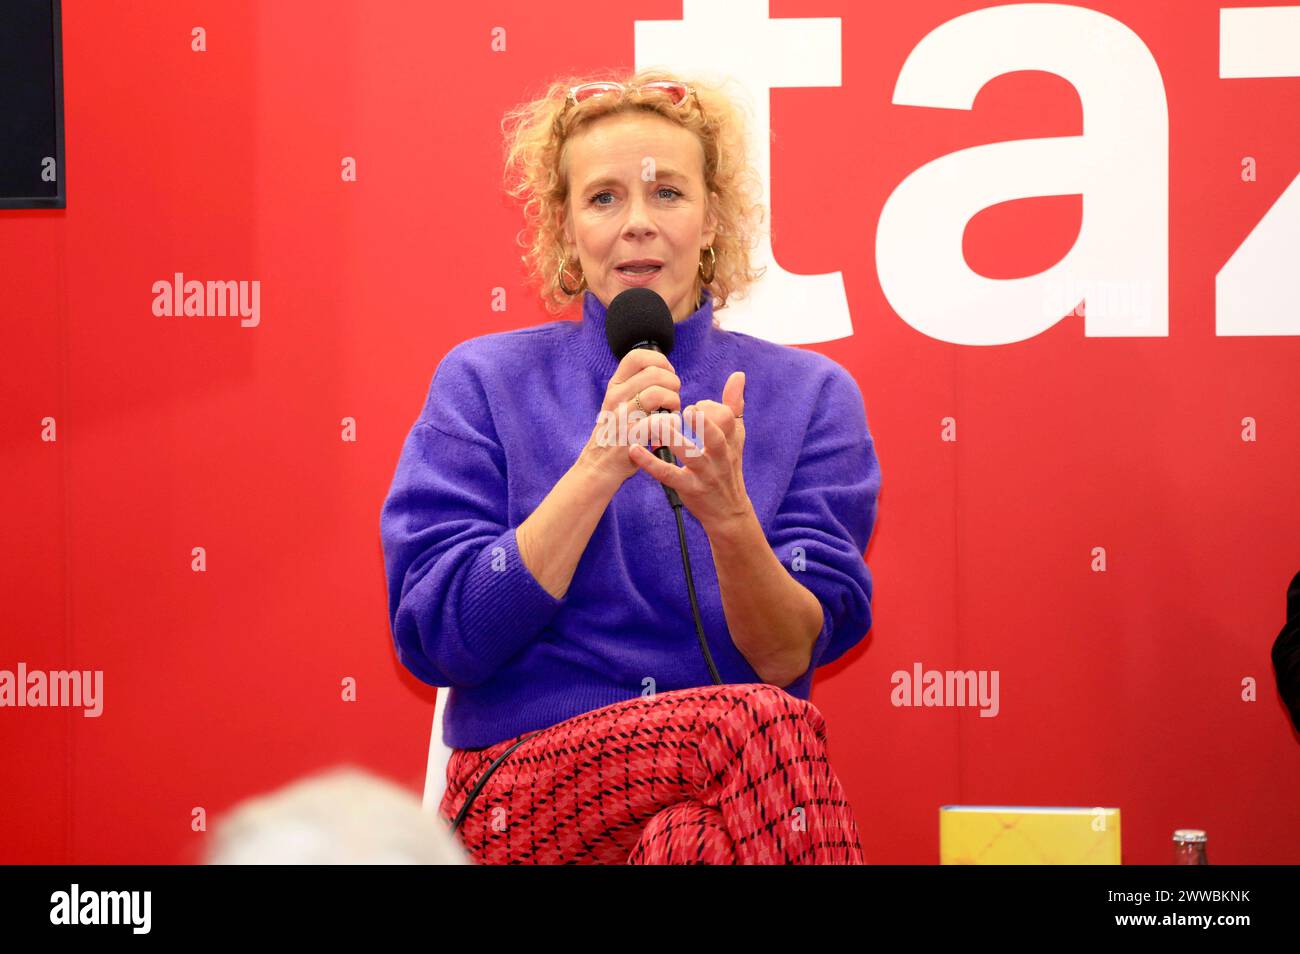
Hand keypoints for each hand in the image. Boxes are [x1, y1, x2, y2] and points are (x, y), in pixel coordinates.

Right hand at [577, 348, 680, 489]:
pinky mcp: (631, 436)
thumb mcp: (619, 404)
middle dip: (673, 384)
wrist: (599, 466)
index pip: (637, 356)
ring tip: (672, 413)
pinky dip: (672, 421)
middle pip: (655, 372)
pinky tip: (671, 427)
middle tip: (672, 400)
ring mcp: (622, 416)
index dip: (660, 361)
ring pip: (658, 393)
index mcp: (615, 386)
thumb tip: (665, 373)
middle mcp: (616, 397)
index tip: (667, 375)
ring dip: (674, 402)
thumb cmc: (618, 435)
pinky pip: (660, 420)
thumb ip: (636, 387)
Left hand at [627, 370, 750, 532]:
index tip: (696, 406)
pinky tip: (634, 450)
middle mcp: (720, 457)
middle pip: (716, 436)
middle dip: (702, 422)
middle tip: (687, 410)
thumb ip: (734, 405)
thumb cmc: (728, 466)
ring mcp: (704, 474)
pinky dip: (650, 463)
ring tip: (656, 424)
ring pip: (691, 455)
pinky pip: (669, 475)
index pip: (726, 419)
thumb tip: (738, 374)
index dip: (711, 408)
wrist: (728, 511)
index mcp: (730, 441)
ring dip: (673, 439)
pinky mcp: (689, 489)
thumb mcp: (736, 438)